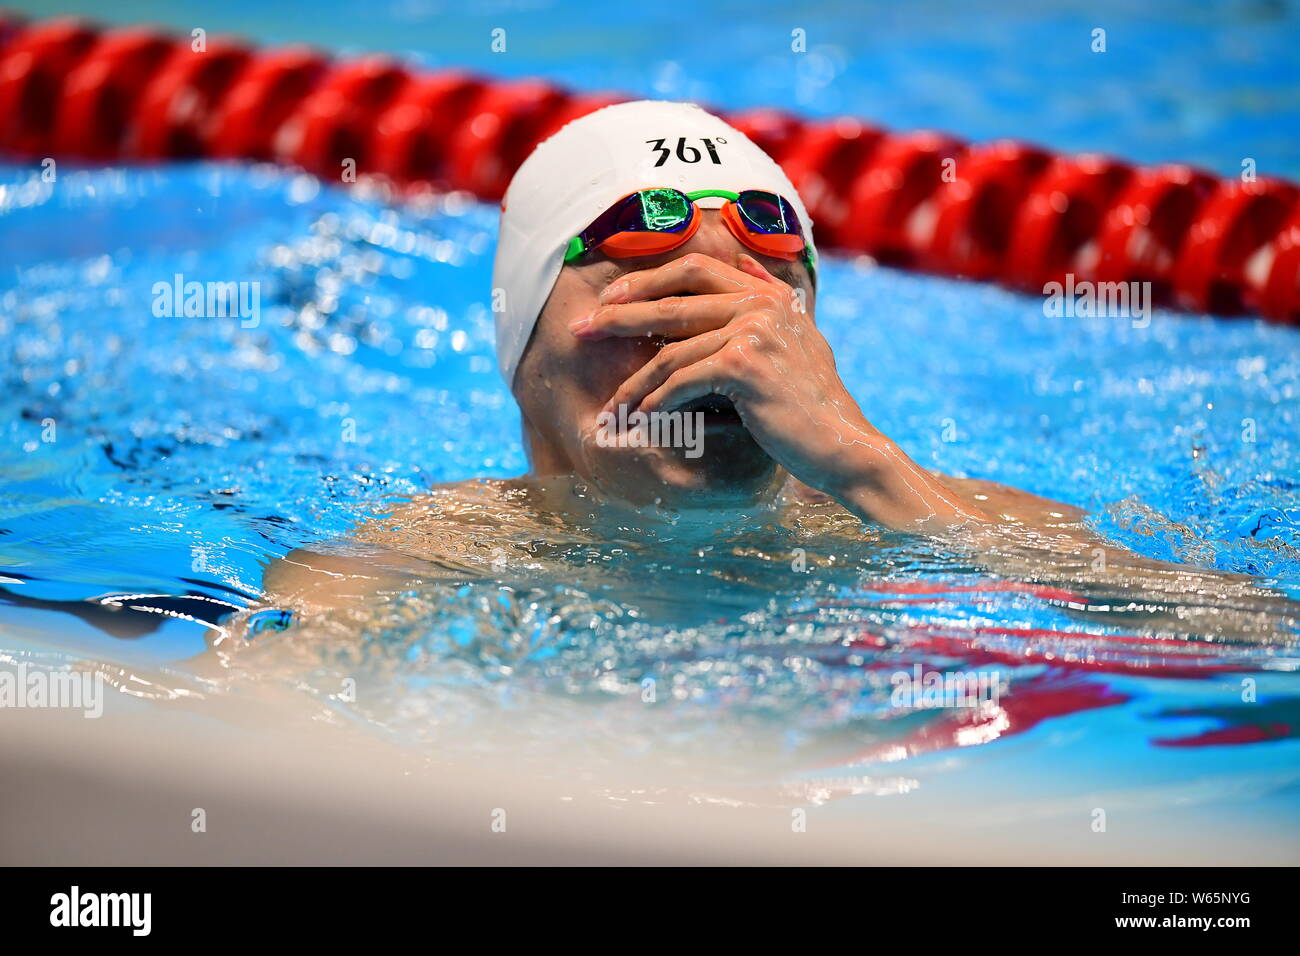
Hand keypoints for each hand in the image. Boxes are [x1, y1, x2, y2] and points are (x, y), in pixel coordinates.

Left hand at [573, 252, 986, 530]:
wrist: (844, 446)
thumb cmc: (814, 405)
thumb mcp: (797, 340)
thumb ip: (771, 299)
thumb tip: (743, 262)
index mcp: (768, 295)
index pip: (694, 270)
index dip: (646, 280)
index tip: (611, 298)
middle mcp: (760, 304)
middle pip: (672, 301)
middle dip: (620, 315)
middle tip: (582, 330)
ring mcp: (753, 331)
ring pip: (672, 351)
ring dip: (635, 382)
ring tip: (612, 405)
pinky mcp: (744, 365)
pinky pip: (683, 380)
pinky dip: (659, 401)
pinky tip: (643, 419)